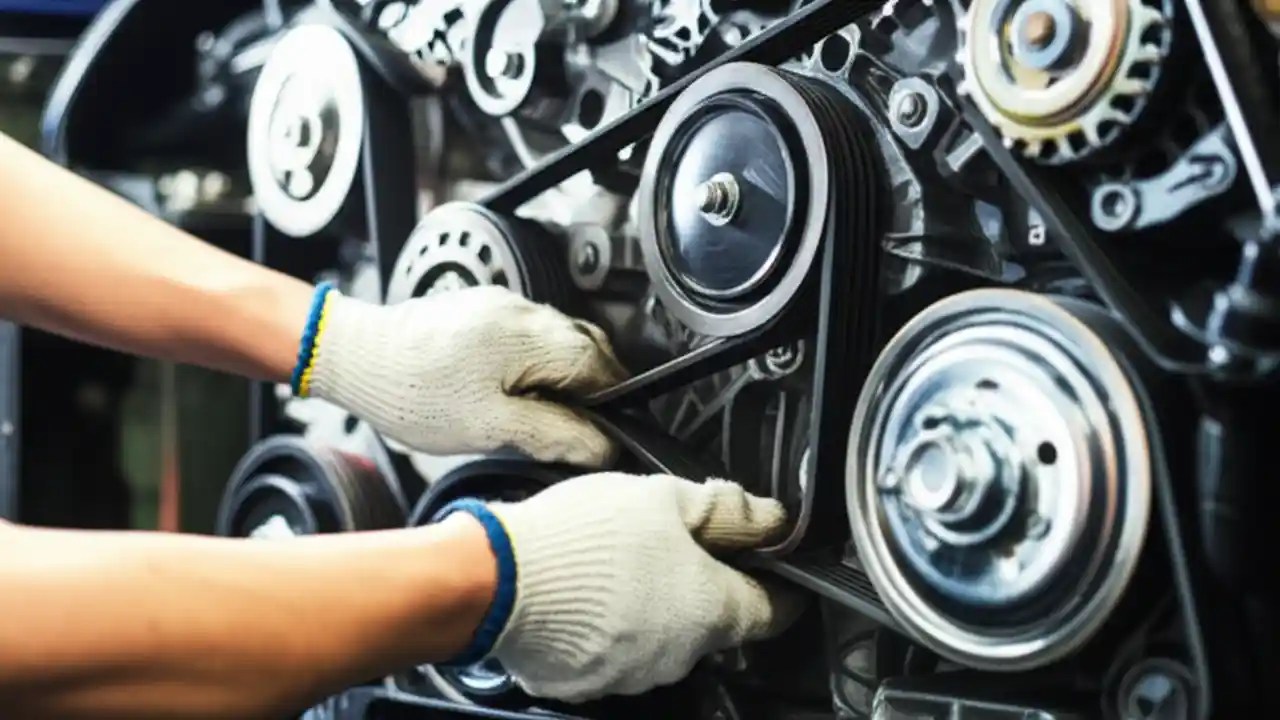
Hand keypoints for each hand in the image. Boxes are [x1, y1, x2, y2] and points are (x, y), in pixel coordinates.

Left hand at [308, 286, 627, 466]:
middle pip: (588, 346)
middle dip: (596, 387)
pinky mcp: (483, 309)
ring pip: (560, 338)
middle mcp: (523, 310)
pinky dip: (540, 361)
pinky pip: (532, 333)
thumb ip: (553, 434)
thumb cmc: (411, 392)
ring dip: (567, 374)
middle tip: (586, 428)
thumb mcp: (488, 428)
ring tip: (550, 412)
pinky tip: (521, 389)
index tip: (610, 434)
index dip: (613, 404)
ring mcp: (503, 305)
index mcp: (531, 335)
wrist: (355, 356)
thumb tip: (602, 446)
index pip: (601, 367)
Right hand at [444, 473, 805, 701]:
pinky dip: (612, 625)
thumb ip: (726, 509)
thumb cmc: (582, 538)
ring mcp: (635, 676)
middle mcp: (681, 655)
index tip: (770, 564)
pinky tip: (588, 591)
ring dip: (654, 604)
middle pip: (714, 621)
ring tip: (618, 560)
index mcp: (712, 610)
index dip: (779, 584)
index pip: (775, 612)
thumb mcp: (663, 497)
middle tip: (670, 541)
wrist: (496, 580)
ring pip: (665, 637)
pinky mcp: (591, 683)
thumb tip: (771, 518)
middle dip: (701, 584)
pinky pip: (617, 652)